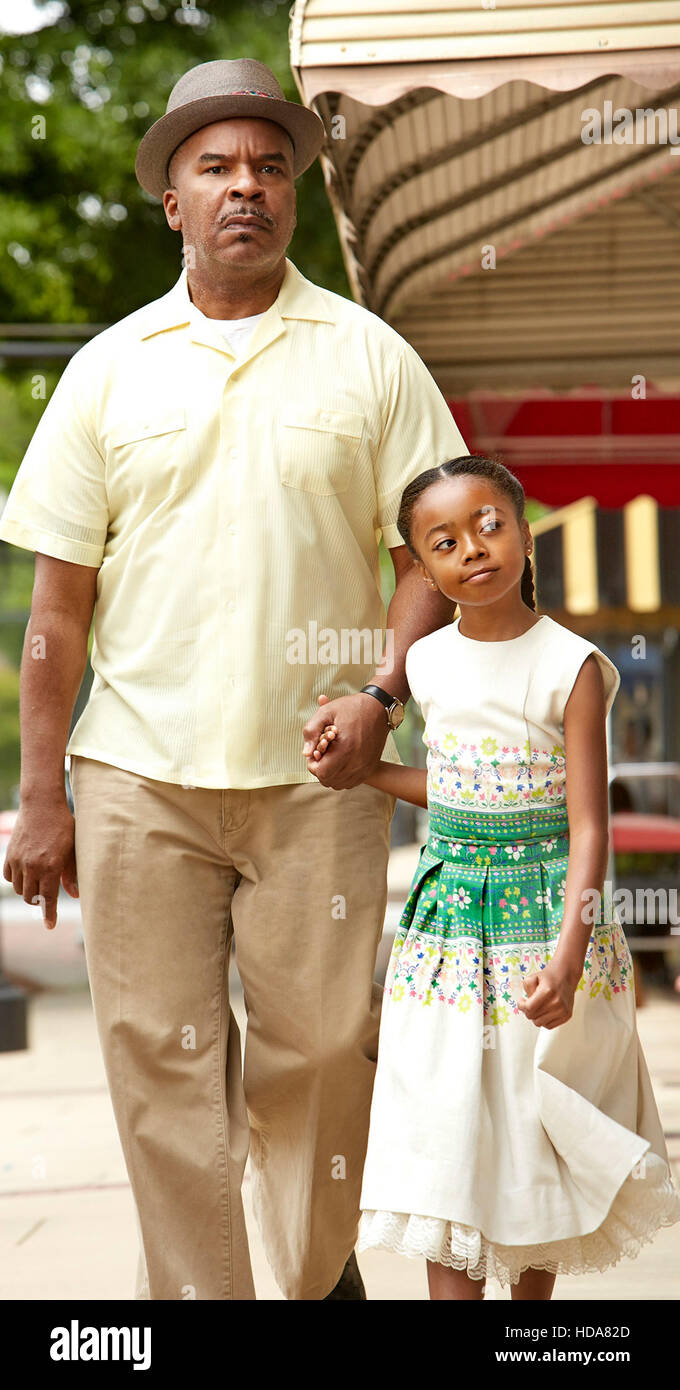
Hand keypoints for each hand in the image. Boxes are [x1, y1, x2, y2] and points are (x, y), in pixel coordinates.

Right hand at [2, 798, 78, 929]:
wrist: (42, 804)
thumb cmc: (63, 826)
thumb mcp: (73, 849)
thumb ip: (72, 874)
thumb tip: (75, 895)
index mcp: (51, 866)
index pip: (48, 899)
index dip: (49, 915)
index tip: (50, 926)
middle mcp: (32, 866)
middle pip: (31, 898)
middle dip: (39, 902)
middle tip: (47, 897)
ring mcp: (18, 860)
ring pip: (19, 889)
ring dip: (28, 891)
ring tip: (38, 883)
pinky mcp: (10, 854)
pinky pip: (8, 877)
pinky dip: (16, 880)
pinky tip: (26, 874)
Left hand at [302, 691, 388, 789]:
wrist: (379, 709)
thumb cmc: (351, 709)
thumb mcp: (326, 712)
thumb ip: (311, 732)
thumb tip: (306, 754)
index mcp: (345, 749)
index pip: (321, 773)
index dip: (312, 765)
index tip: (315, 753)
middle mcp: (356, 763)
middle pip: (328, 781)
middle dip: (320, 769)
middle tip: (321, 755)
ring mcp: (364, 768)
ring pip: (339, 784)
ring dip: (331, 774)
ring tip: (331, 758)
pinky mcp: (370, 768)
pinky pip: (351, 782)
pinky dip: (342, 776)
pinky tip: (341, 761)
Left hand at [517, 955, 579, 1029]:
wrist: (566, 976)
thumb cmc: (548, 977)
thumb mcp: (532, 977)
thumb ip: (526, 990)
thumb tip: (525, 1006)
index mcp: (547, 991)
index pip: (529, 1008)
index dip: (521, 1006)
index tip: (521, 1001)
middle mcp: (557, 1002)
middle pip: (533, 1017)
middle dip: (528, 1011)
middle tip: (530, 1003)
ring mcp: (563, 1010)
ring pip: (540, 1023)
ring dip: (536, 1017)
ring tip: (538, 1007)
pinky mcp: (567, 1016)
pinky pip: (549, 1026)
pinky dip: (544, 1020)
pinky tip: (545, 1011)